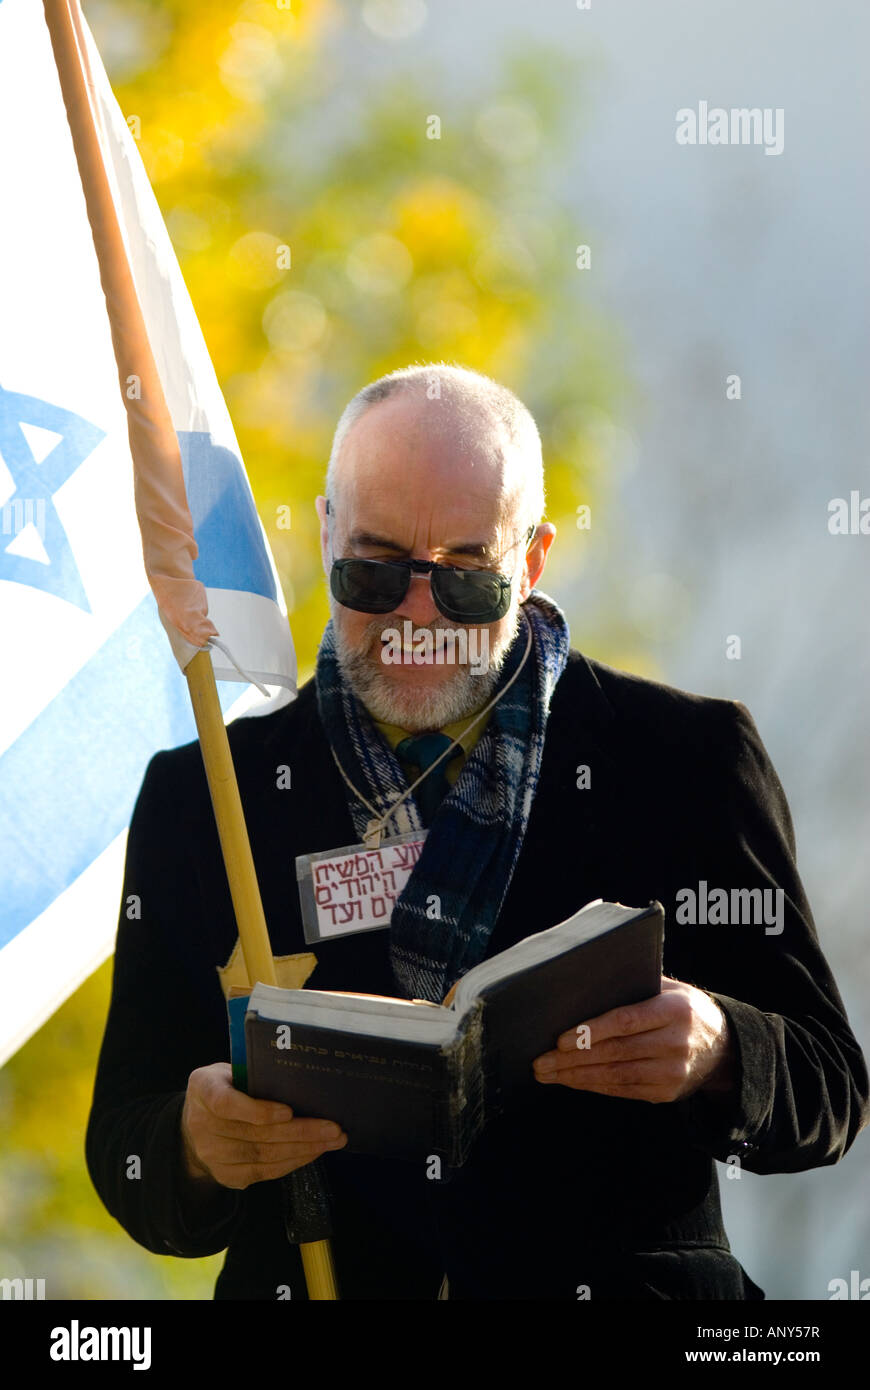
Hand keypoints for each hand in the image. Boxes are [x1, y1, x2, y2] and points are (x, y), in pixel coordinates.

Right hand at [180, 1062, 347, 1190]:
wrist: (195, 1124)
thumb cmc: (224, 1088)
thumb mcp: (228, 1070)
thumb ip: (253, 1074)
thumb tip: (301, 1078)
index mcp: (203, 1089)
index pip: (227, 1103)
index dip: (258, 1110)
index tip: (288, 1111)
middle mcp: (202, 1125)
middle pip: (256, 1134)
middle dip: (300, 1132)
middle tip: (332, 1128)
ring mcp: (212, 1155)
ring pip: (264, 1156)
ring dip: (303, 1149)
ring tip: (331, 1140)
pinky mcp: (227, 1176)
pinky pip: (264, 1172)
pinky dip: (293, 1162)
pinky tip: (312, 1152)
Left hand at [532, 977, 734, 1102]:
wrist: (724, 1046)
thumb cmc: (683, 1009)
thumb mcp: (668, 988)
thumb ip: (634, 986)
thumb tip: (585, 983)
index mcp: (673, 1010)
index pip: (626, 1021)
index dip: (591, 1032)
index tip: (560, 1039)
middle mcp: (675, 1042)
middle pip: (615, 1052)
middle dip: (573, 1059)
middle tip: (541, 1061)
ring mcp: (672, 1071)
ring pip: (616, 1076)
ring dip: (577, 1076)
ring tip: (548, 1074)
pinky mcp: (667, 1092)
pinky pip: (624, 1090)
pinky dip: (595, 1086)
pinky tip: (573, 1081)